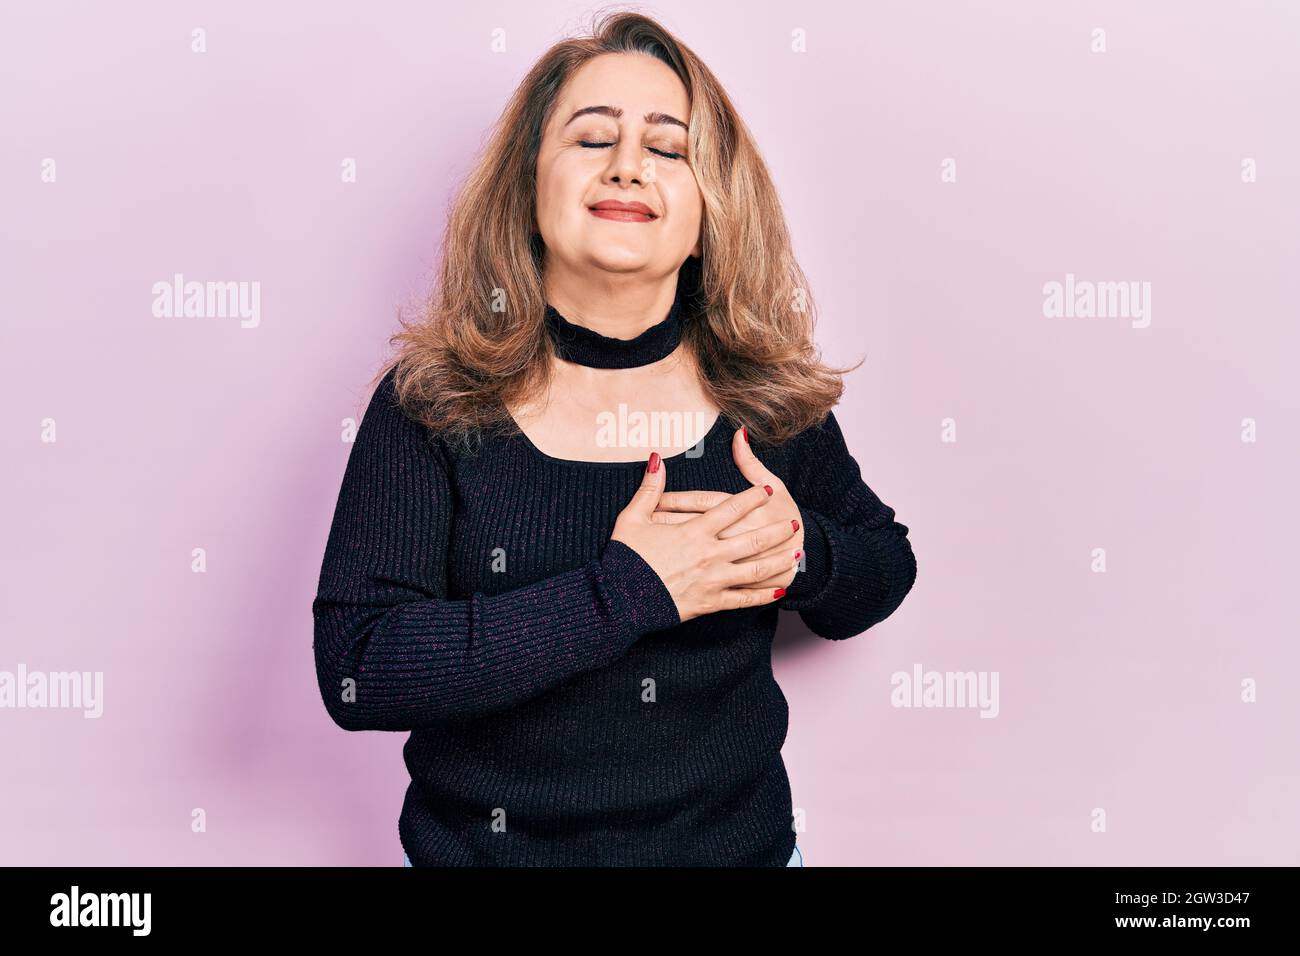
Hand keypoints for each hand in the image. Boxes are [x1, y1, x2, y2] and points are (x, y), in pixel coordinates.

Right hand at [610, 450, 801, 622]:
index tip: (767, 491)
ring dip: (779, 561)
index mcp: (693, 532)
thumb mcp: (631, 518)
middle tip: (795, 523)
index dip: (752, 498)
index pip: (730, 509)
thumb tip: (656, 459)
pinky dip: (764, 595)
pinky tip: (779, 590)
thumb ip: (649, 488)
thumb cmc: (624, 559)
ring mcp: (713, 580)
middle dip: (777, 530)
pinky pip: (744, 599)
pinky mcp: (710, 602)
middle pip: (752, 539)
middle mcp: (709, 555)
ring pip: (755, 569)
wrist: (619, 601)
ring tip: (797, 554)